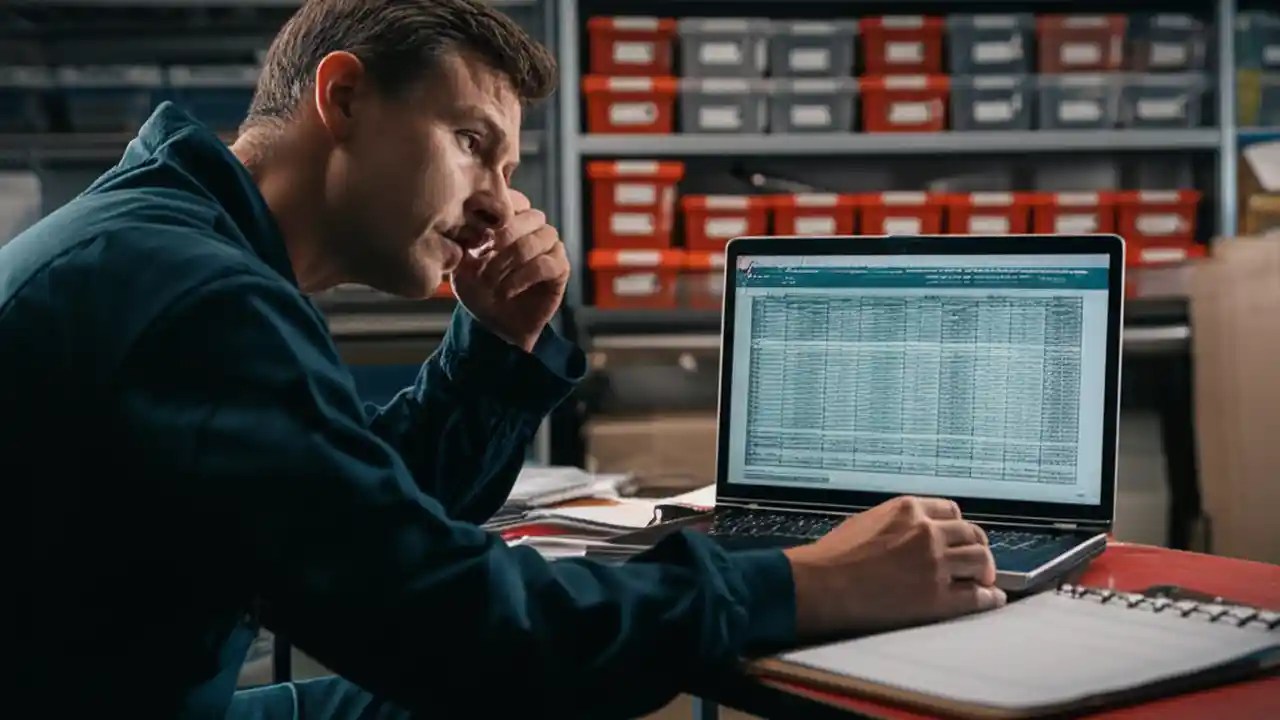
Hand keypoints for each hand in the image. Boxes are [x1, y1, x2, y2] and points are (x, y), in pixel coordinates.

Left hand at [452, 190, 569, 352]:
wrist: (495, 325)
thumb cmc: (479, 290)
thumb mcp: (462, 263)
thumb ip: (465, 241)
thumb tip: (468, 222)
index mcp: (512, 218)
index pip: (513, 198)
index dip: (497, 214)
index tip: (477, 238)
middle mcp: (534, 227)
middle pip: (529, 216)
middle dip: (503, 239)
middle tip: (483, 263)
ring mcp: (550, 246)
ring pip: (540, 237)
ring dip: (512, 260)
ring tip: (494, 280)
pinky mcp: (560, 268)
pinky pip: (547, 263)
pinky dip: (524, 277)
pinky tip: (508, 290)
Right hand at [783, 496, 1004, 637]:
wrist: (820, 585)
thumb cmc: (832, 556)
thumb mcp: (866, 520)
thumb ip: (896, 523)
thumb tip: (911, 532)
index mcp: (908, 510)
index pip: (951, 511)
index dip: (958, 527)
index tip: (958, 538)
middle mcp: (927, 532)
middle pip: (973, 534)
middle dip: (977, 547)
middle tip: (977, 561)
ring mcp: (935, 565)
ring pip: (982, 560)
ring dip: (985, 570)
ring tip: (983, 580)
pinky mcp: (937, 598)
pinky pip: (977, 596)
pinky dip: (989, 597)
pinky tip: (991, 599)